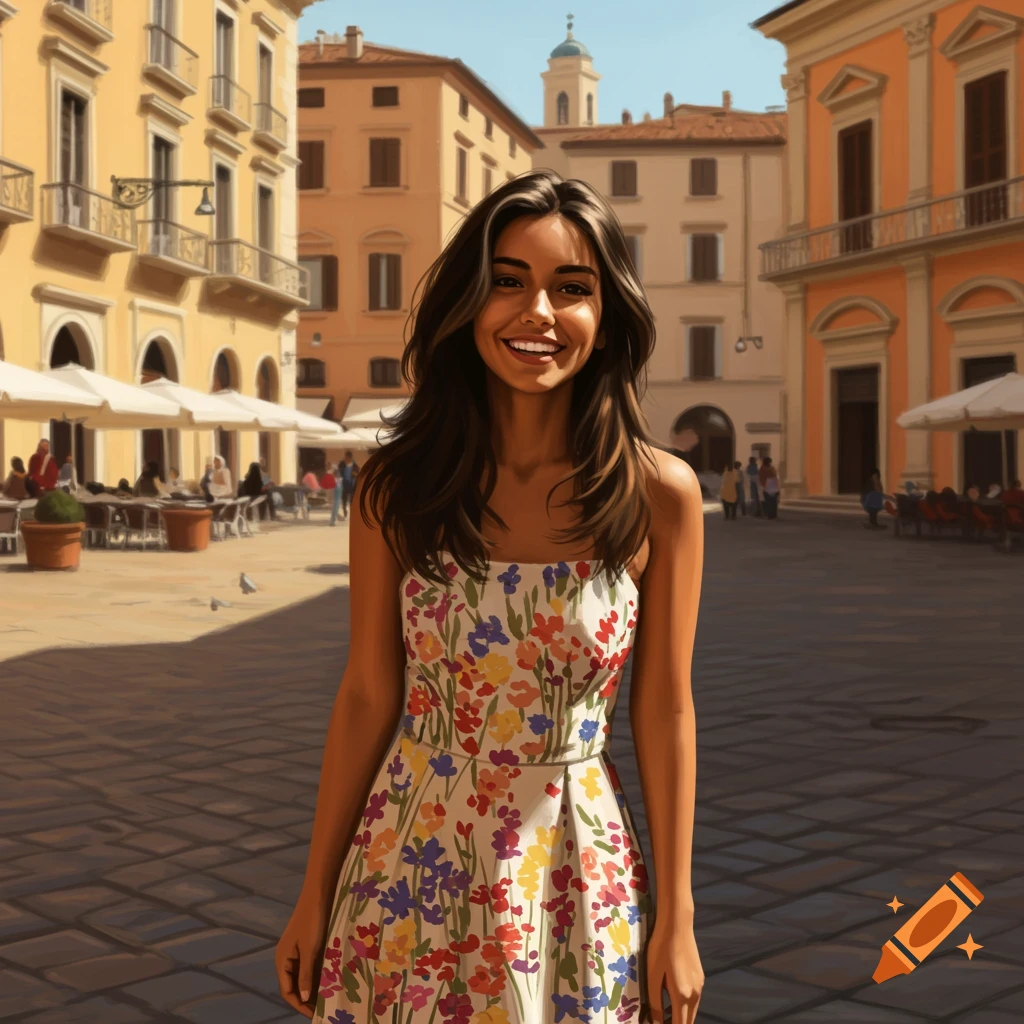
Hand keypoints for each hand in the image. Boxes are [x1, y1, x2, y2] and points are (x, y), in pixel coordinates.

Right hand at [275, 889, 328, 1018]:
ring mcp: (297, 950)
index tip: (313, 1015)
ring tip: (327, 999)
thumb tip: (302, 999)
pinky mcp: (307, 944)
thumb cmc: (313, 920)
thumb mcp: (310, 949)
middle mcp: (287, 957)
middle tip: (322, 1010)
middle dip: (306, 999)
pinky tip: (329, 981)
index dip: (299, 1005)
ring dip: (313, 987)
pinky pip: (310, 965)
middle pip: (294, 985)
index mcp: (283, 960)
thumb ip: (305, 974)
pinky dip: (317, 975)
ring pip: (303, 976)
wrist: (319, 893)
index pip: (287, 991)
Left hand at [645, 921, 703, 1023]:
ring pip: (692, 1011)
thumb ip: (655, 1002)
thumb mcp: (653, 976)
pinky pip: (694, 1000)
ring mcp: (700, 986)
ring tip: (664, 1014)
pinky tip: (672, 999)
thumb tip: (656, 1022)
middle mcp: (695, 994)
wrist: (677, 926)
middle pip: (688, 1021)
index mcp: (682, 996)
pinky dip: (684, 1006)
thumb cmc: (661, 949)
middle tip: (660, 1021)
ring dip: (680, 1017)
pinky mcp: (700, 978)